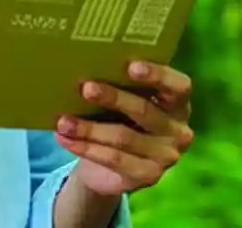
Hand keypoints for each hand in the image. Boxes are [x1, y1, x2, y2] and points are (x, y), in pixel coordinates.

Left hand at [55, 61, 194, 196]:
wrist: (110, 168)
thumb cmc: (117, 119)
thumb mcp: (121, 102)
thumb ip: (116, 84)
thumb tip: (81, 67)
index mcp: (177, 104)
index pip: (178, 86)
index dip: (158, 75)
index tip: (131, 66)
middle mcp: (178, 130)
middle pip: (145, 111)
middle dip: (114, 98)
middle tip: (86, 88)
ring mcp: (166, 156)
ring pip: (124, 137)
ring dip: (89, 128)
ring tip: (63, 122)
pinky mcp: (149, 175)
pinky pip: (113, 159)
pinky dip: (85, 148)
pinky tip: (64, 139)